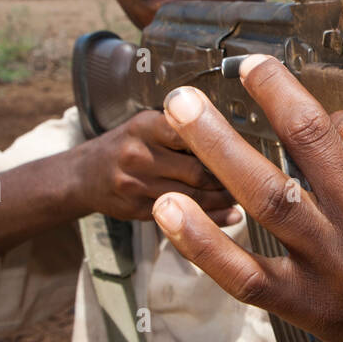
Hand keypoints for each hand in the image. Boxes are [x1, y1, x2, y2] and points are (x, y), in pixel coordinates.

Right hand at [75, 109, 239, 226]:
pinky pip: (181, 216)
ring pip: (192, 197)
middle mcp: (138, 154)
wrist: (84, 175)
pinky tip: (231, 216)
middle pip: (198, 170)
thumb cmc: (129, 144)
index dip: (225, 143)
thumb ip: (185, 129)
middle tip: (258, 179)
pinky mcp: (137, 210)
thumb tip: (237, 136)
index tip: (252, 147)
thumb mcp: (150, 123)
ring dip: (225, 200)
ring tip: (246, 197)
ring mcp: (136, 185)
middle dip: (232, 177)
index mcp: (146, 126)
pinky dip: (211, 218)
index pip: (192, 132)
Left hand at [150, 54, 342, 341]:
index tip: (330, 118)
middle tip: (239, 64)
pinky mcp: (306, 307)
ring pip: (266, 196)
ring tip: (181, 107)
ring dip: (217, 147)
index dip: (339, 114)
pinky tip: (165, 208)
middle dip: (269, 94)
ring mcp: (335, 269)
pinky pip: (244, 273)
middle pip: (309, 144)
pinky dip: (200, 242)